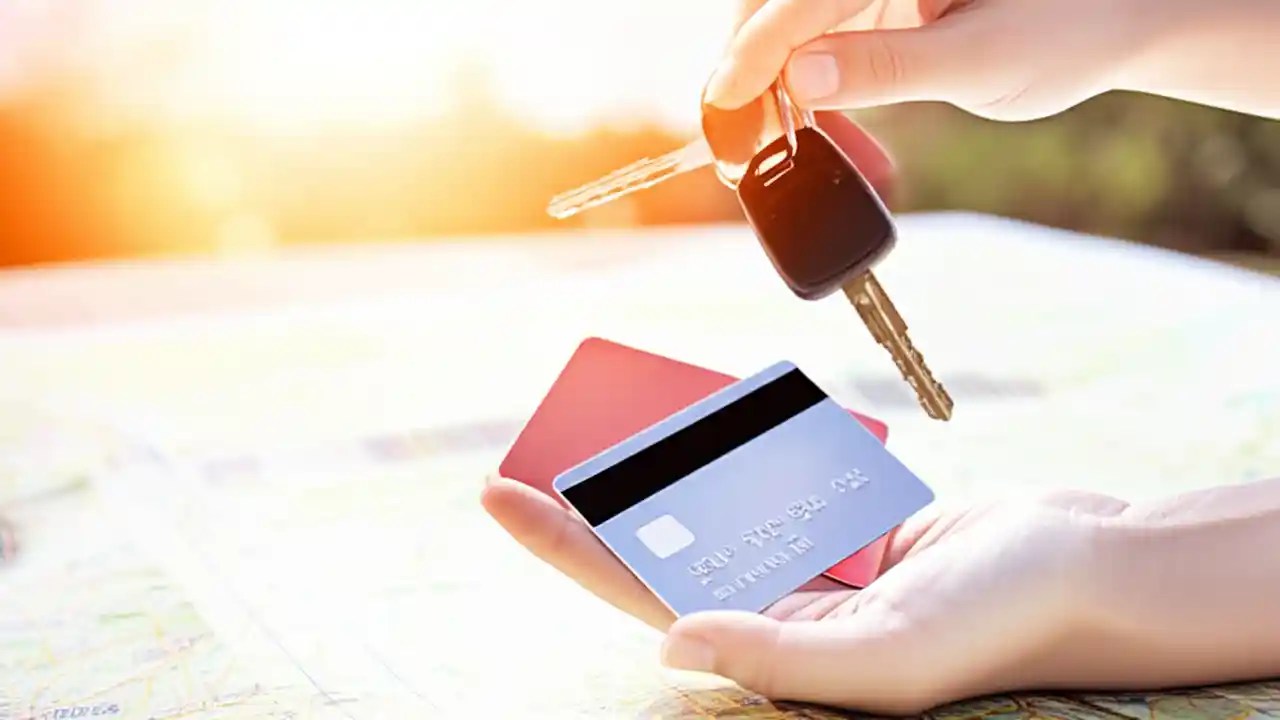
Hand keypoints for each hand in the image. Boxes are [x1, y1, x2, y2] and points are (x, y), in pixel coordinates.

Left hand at [482, 475, 1124, 714]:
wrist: (1091, 569)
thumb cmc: (1002, 623)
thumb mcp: (889, 657)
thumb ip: (780, 657)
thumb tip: (670, 644)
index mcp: (771, 648)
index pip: (640, 592)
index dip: (564, 545)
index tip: (501, 490)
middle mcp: (779, 607)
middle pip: (664, 542)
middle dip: (596, 498)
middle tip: (538, 441)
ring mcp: (812, 560)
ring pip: (716, 503)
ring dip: (666, 466)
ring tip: (614, 415)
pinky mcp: (846, 518)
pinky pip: (775, 475)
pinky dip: (743, 445)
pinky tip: (710, 413)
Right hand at [705, 0, 1152, 120]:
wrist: (1115, 21)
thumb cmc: (1071, 29)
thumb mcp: (984, 59)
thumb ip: (890, 66)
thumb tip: (799, 78)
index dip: (753, 55)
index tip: (723, 113)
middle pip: (774, 5)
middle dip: (744, 72)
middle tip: (732, 148)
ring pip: (783, 24)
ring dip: (763, 86)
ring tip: (760, 148)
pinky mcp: (872, 3)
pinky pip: (810, 40)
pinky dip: (796, 89)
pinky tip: (805, 130)